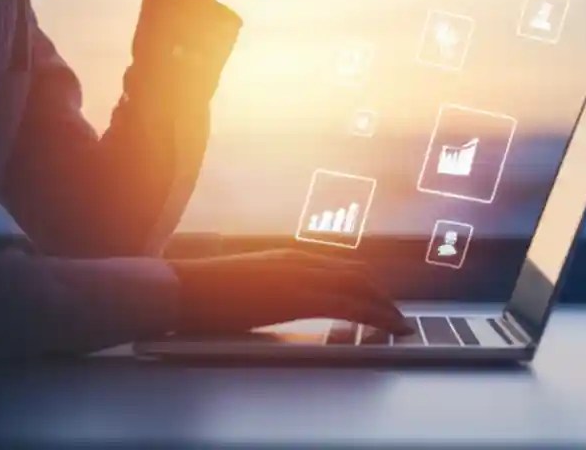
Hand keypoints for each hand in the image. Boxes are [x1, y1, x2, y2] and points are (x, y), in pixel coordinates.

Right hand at [169, 250, 413, 335]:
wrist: (185, 289)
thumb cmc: (209, 292)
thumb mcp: (251, 281)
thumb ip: (276, 285)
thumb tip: (288, 300)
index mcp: (292, 256)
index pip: (344, 267)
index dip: (368, 285)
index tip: (382, 300)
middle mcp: (302, 261)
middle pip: (360, 275)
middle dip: (383, 296)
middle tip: (397, 316)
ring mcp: (301, 276)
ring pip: (361, 288)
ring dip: (385, 307)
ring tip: (399, 325)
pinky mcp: (297, 298)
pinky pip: (348, 306)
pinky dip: (374, 317)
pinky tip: (385, 329)